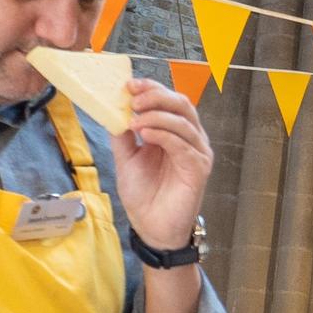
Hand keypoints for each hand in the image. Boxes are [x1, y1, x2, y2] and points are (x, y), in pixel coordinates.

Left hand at [113, 79, 212, 249]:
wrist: (151, 227)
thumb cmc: (144, 195)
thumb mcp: (127, 158)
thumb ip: (123, 134)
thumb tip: (113, 108)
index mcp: (174, 131)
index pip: (169, 100)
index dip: (151, 88)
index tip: (129, 85)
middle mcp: (190, 138)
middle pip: (181, 103)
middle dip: (156, 96)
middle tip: (133, 98)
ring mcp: (197, 152)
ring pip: (183, 120)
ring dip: (157, 115)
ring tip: (134, 120)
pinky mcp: (199, 168)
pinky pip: (183, 143)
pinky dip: (163, 134)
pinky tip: (146, 134)